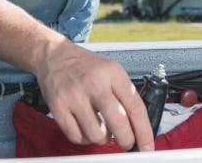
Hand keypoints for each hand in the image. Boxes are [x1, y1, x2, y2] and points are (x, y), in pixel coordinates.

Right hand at [33, 39, 153, 150]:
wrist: (53, 55)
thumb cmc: (84, 65)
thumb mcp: (111, 70)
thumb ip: (124, 94)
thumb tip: (138, 125)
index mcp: (113, 73)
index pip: (136, 107)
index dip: (144, 131)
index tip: (147, 146)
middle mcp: (95, 83)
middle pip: (118, 123)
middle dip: (127, 140)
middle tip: (127, 143)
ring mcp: (75, 95)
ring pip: (97, 135)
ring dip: (103, 139)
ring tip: (102, 131)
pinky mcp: (58, 106)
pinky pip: (76, 136)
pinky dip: (84, 139)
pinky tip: (86, 129)